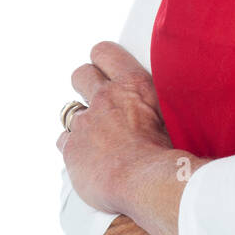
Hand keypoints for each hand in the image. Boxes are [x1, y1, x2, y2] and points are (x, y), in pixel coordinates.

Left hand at [57, 41, 174, 213]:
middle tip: (96, 97)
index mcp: (133, 84)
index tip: (103, 66)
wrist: (149, 182)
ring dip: (80, 120)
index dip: (101, 58)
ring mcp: (85, 123)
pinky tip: (88, 159)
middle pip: (81, 74)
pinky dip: (74, 147)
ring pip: (69, 111)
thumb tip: (162, 103)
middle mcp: (105, 98)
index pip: (105, 53)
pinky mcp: (72, 148)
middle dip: (84, 82)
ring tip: (94, 136)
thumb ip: (158, 104)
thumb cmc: (168, 151)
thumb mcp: (171, 116)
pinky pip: (64, 140)